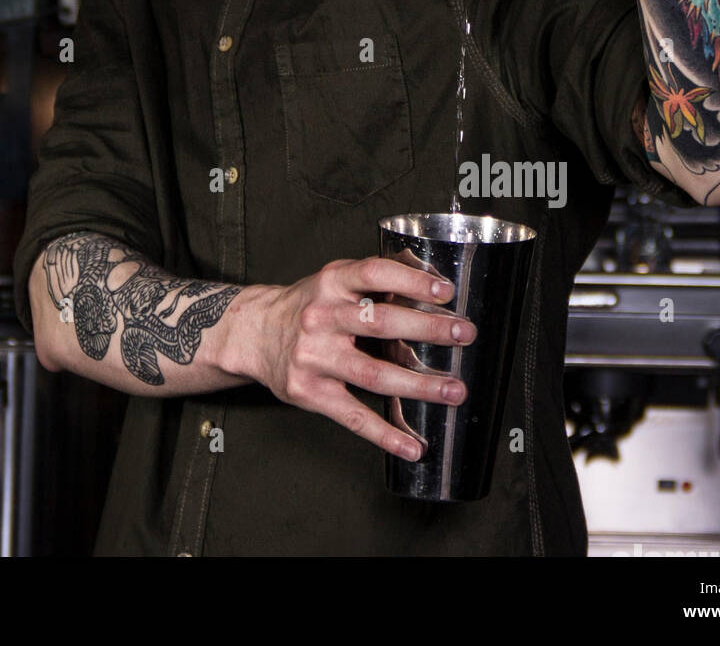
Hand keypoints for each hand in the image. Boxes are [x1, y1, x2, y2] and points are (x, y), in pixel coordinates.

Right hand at [238, 257, 475, 461]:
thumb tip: (431, 283)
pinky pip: (353, 417)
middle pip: (381, 324)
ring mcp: (315, 357)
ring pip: (373, 375)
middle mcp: (321, 317)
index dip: (411, 281)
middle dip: (428, 330)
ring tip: (454, 391)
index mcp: (330, 282)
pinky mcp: (310, 392)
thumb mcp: (332, 281)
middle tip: (464, 335)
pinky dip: (385, 435)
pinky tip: (412, 446)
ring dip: (419, 386)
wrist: (254, 333)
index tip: (446, 291)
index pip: (373, 274)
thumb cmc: (307, 306)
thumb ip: (372, 281)